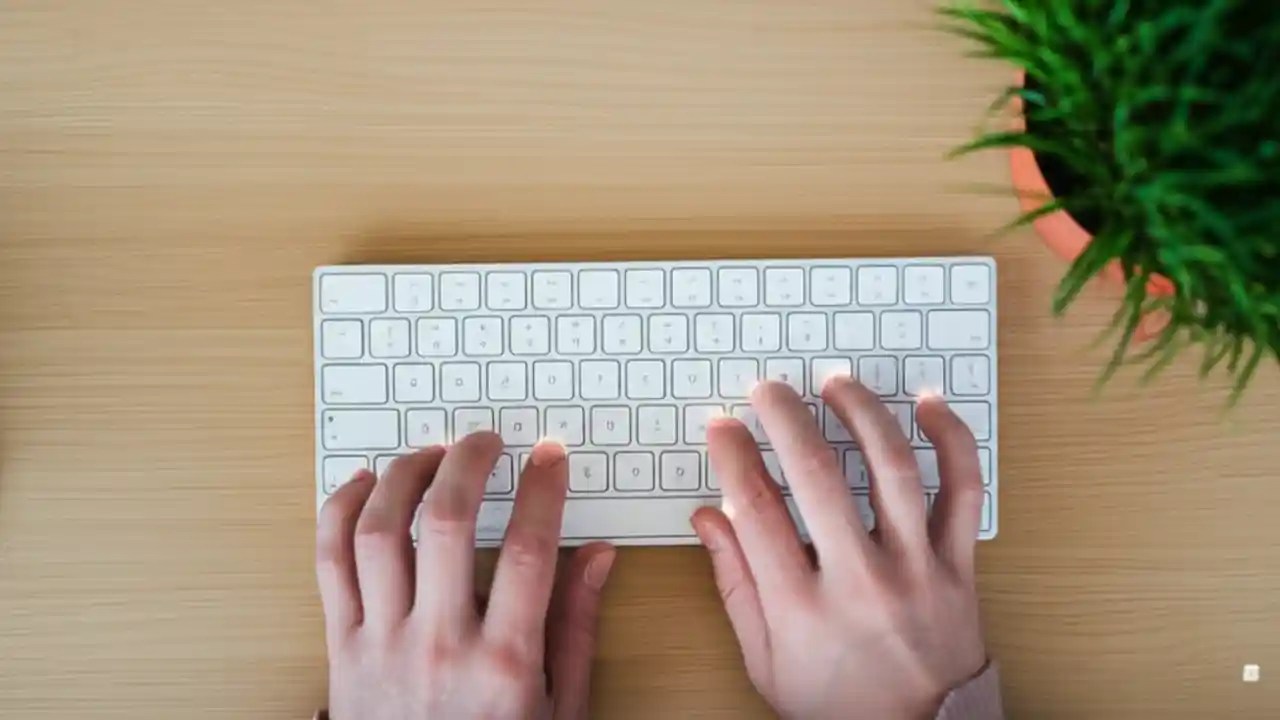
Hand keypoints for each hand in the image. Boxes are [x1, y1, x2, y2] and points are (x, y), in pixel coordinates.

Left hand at [316, 434, 615, 719]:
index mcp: (504, 663)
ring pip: (379, 532)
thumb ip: (576, 626)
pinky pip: (329, 562)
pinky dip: (339, 511)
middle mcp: (439, 646)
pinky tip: (364, 485)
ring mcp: (381, 644)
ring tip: (430, 455)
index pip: (528, 550)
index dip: (543, 490)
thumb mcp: (560, 707)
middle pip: (446, 524)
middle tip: (485, 441)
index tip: (550, 457)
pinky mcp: (340, 647)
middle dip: (468, 461)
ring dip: (403, 476)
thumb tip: (597, 554)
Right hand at [693, 379, 986, 719]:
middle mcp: (860, 582)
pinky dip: (951, 439)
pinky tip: (927, 404)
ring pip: (892, 469)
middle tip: (767, 390)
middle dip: (784, 419)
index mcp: (803, 610)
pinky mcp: (960, 565)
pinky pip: (964, 490)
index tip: (722, 426)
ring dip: (861, 414)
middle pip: (817, 477)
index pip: (757, 512)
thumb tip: (709, 516)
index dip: (733, 458)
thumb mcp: (766, 661)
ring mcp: (917, 569)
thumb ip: (736, 585)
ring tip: (835, 383)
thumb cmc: (837, 705)